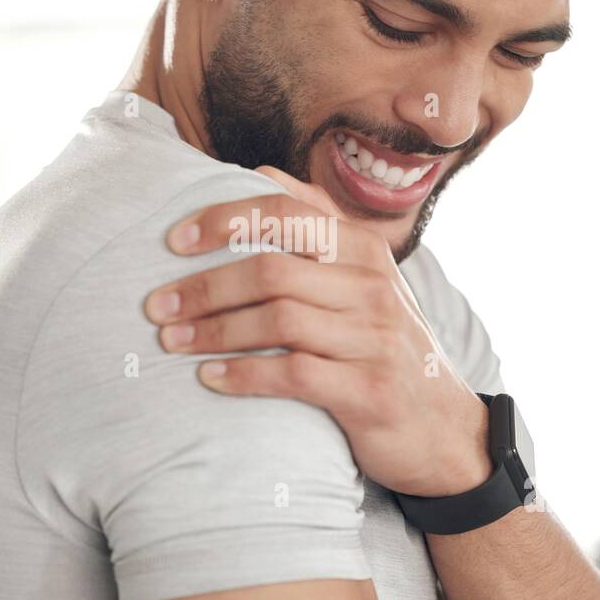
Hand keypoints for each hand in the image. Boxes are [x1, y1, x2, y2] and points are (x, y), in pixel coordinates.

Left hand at [144, 166, 492, 496]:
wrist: (443, 428)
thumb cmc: (382, 346)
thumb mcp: (363, 279)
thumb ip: (318, 227)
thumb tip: (259, 171)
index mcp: (365, 248)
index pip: (287, 212)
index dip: (223, 220)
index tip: (173, 241)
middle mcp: (373, 285)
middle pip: (272, 269)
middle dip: (204, 286)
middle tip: (156, 305)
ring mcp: (375, 338)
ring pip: (277, 320)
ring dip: (213, 332)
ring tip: (171, 341)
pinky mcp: (369, 390)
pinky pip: (292, 374)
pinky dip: (243, 375)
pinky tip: (209, 378)